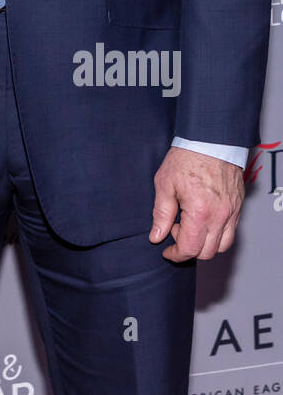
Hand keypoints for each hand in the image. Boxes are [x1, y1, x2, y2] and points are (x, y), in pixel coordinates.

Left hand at [150, 146, 244, 261]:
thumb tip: (157, 236)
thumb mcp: (165, 184)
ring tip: (190, 225)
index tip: (167, 251)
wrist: (210, 140)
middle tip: (176, 229)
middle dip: (189, 248)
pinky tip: (203, 220)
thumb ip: (161, 214)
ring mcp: (232, 212)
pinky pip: (231, 232)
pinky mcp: (238, 207)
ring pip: (222, 246)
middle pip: (207, 252)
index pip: (189, 248)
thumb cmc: (186, 158)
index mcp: (199, 212)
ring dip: (205, 244)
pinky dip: (217, 235)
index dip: (176, 255)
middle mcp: (220, 216)